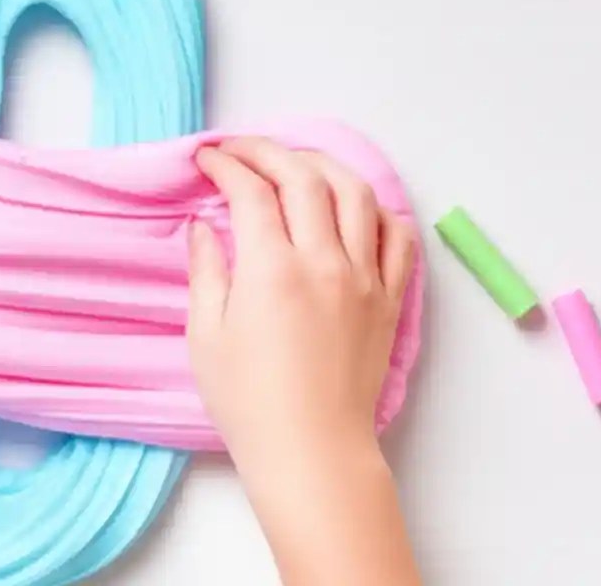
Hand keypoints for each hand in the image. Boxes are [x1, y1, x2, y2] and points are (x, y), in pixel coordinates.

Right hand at [187, 137, 414, 465]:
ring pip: (354, 194)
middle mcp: (323, 263)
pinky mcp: (388, 300)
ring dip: (322, 166)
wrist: (312, 451)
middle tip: (240, 149)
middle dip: (267, 151)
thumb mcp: (206, 336)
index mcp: (272, 271)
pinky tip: (353, 207)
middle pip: (302, 177)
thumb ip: (206, 271)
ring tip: (296, 163)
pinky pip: (396, 237)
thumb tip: (204, 226)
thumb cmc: (249, 403)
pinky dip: (377, 210)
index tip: (207, 159)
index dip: (226, 164)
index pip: (251, 191)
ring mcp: (363, 278)